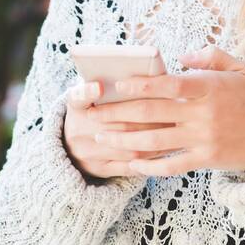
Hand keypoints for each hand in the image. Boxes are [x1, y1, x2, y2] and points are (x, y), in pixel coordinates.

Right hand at [62, 79, 176, 181]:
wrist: (70, 147)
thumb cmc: (90, 113)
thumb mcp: (88, 97)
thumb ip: (103, 86)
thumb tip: (129, 75)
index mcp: (75, 106)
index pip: (78, 96)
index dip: (88, 91)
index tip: (100, 86)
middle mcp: (77, 130)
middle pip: (117, 124)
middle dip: (148, 119)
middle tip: (172, 112)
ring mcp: (88, 152)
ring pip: (127, 147)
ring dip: (153, 140)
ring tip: (173, 131)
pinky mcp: (99, 169)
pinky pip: (128, 166)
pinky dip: (148, 158)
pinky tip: (164, 149)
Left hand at [88, 45, 244, 176]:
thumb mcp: (239, 69)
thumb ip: (211, 56)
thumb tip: (181, 55)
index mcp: (210, 88)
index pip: (170, 84)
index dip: (141, 84)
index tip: (117, 84)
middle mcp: (204, 114)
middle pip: (153, 113)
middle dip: (118, 112)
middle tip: (93, 113)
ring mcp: (204, 139)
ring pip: (156, 140)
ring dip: (124, 139)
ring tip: (102, 136)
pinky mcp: (206, 160)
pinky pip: (172, 165)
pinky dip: (150, 166)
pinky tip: (132, 164)